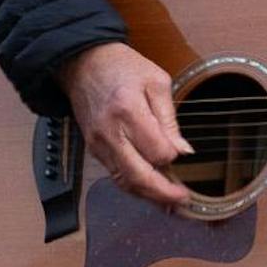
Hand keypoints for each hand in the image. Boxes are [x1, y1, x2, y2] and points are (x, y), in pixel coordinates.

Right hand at [59, 41, 192, 209]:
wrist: (84, 62)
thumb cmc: (122, 67)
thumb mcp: (156, 82)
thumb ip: (170, 119)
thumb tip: (183, 151)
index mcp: (128, 111)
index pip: (157, 151)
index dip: (172, 156)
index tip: (181, 152)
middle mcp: (110, 132)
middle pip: (138, 176)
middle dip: (163, 194)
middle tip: (183, 201)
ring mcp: (99, 144)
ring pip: (125, 182)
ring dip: (148, 196)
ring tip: (170, 204)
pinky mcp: (94, 149)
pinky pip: (115, 176)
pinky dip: (134, 187)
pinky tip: (151, 191)